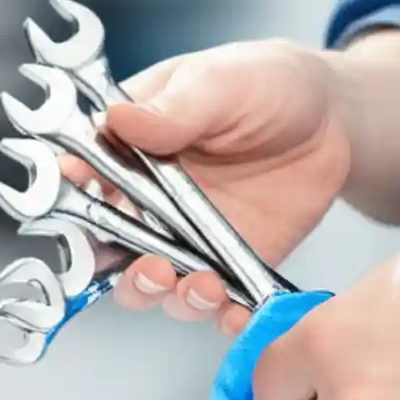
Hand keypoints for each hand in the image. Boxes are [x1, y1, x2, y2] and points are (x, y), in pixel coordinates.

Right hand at [65, 39, 352, 335]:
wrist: (332, 117)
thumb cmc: (264, 82)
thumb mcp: (219, 81)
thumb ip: (173, 107)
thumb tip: (119, 118)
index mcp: (128, 146)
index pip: (80, 175)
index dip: (67, 196)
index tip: (80, 207)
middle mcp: (146, 199)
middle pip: (105, 247)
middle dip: (117, 268)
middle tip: (150, 266)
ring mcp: (185, 237)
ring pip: (153, 284)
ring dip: (167, 295)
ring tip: (202, 285)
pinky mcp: (227, 264)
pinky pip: (214, 304)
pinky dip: (221, 317)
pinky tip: (238, 310)